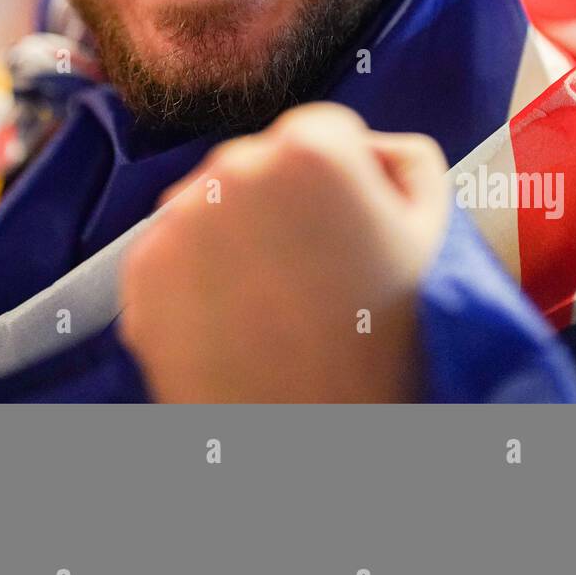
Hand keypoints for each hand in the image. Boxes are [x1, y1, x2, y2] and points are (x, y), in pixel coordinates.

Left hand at [118, 103, 449, 401]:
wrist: (328, 445)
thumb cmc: (394, 342)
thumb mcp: (435, 231)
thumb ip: (404, 158)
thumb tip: (367, 146)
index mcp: (311, 149)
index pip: (321, 129)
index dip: (344, 179)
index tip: (351, 228)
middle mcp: (232, 169)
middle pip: (259, 162)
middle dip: (281, 201)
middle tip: (313, 272)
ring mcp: (177, 223)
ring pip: (208, 204)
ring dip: (233, 234)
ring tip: (272, 303)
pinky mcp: (140, 274)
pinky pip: (170, 253)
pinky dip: (195, 279)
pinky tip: (235, 322)